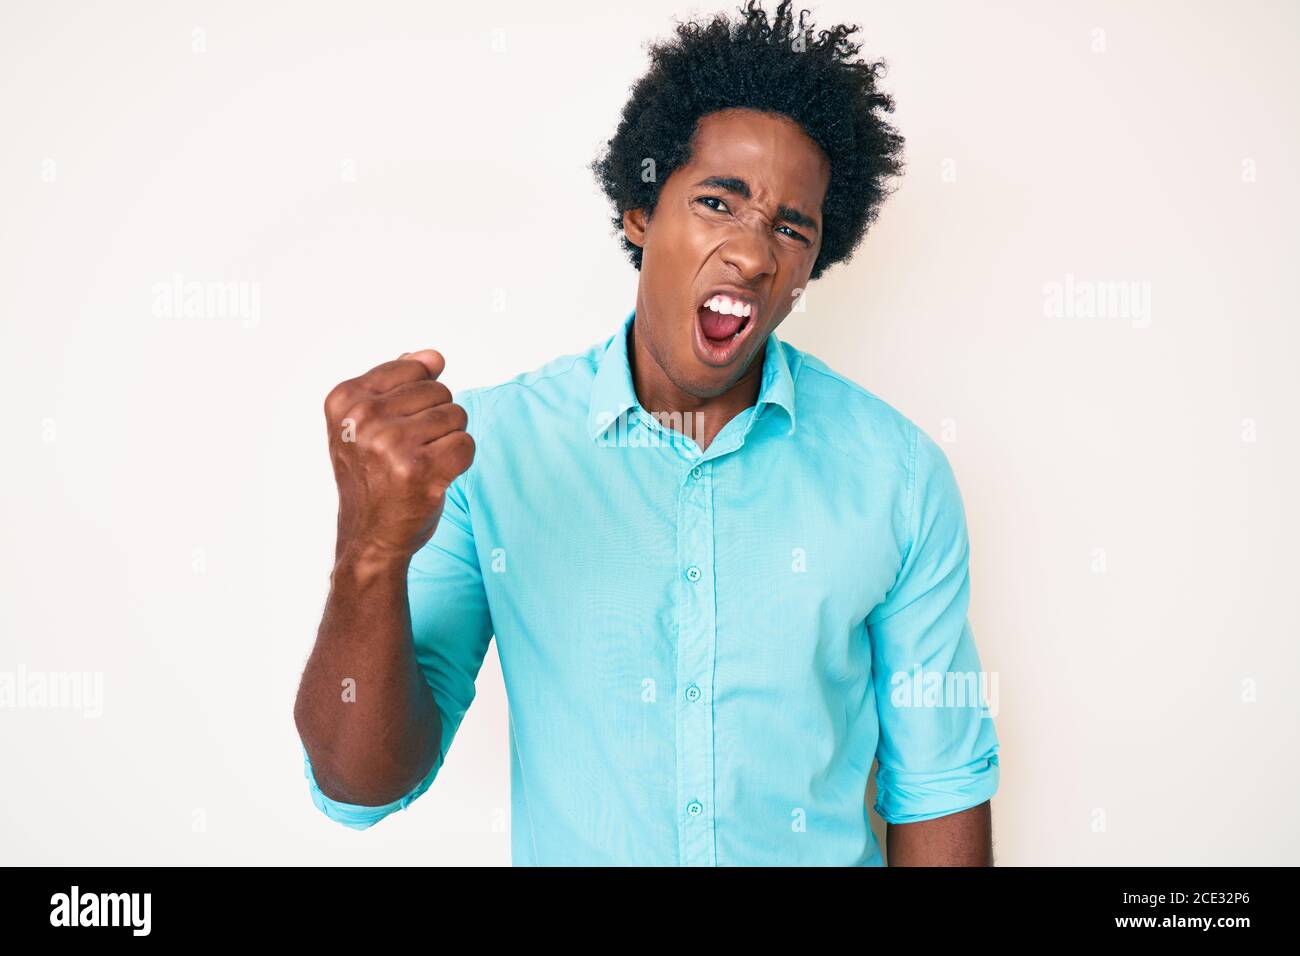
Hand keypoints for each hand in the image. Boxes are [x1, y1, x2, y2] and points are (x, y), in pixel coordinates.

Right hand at [323, 349, 474, 567]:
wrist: (369, 538)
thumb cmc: (372, 477)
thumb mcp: (366, 424)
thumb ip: (397, 383)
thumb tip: (434, 357)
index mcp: (345, 400)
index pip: (414, 368)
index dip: (420, 398)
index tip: (398, 427)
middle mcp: (363, 418)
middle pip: (439, 391)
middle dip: (436, 420)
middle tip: (410, 452)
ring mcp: (391, 444)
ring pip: (457, 416)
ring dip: (448, 441)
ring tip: (421, 464)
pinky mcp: (421, 471)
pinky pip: (466, 444)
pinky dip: (459, 462)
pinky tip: (435, 477)